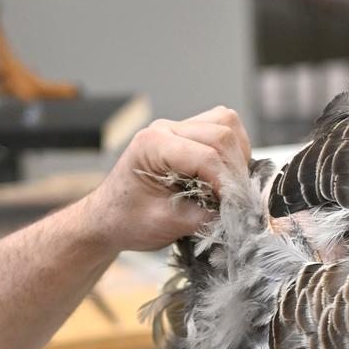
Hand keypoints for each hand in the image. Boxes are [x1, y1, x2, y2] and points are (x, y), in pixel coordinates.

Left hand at [84, 107, 251, 253]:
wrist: (109, 218)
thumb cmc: (127, 220)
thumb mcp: (166, 225)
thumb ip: (204, 217)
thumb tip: (239, 214)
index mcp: (152, 145)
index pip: (207, 155)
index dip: (227, 183)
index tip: (235, 208)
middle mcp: (165, 129)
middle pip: (222, 132)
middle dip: (235, 169)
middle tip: (236, 199)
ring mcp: (176, 128)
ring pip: (226, 123)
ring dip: (237, 154)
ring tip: (231, 185)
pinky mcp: (186, 134)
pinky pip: (221, 128)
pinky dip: (232, 150)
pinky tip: (224, 175)